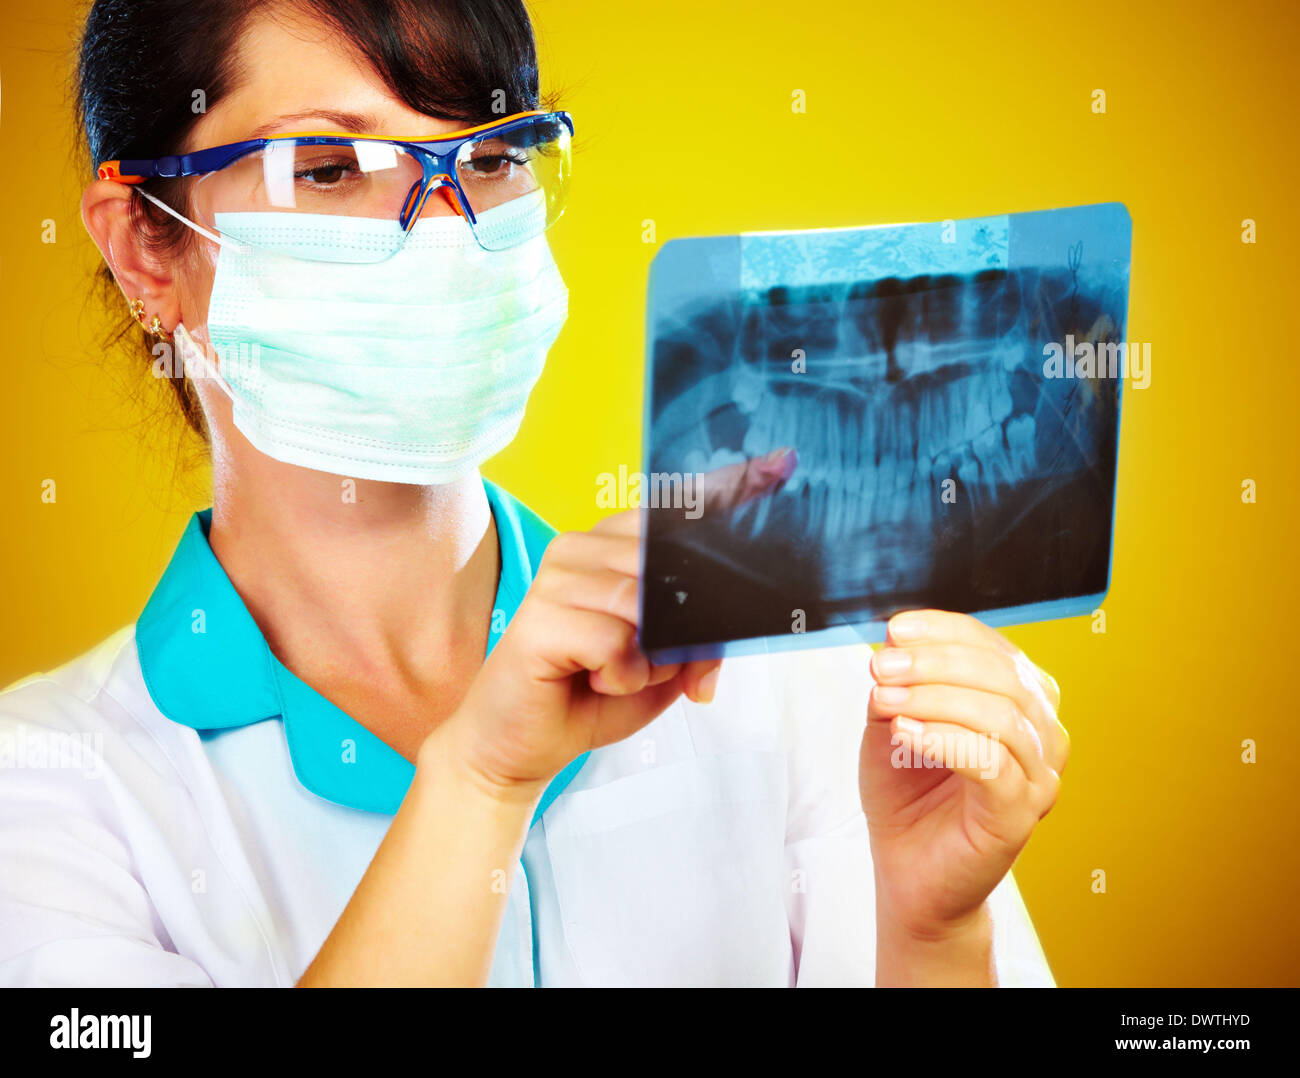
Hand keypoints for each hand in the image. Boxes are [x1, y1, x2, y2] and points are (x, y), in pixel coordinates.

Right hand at [425, 448, 796, 804]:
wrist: (519, 746)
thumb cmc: (588, 696)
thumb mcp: (663, 668)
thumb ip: (701, 639)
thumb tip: (733, 626)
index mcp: (610, 546)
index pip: (674, 512)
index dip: (728, 491)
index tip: (780, 463)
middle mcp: (580, 548)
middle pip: (669, 564)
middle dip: (684, 628)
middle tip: (652, 667)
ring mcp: (555, 578)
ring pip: (643, 605)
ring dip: (648, 658)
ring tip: (616, 675)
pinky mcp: (539, 619)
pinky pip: (616, 640)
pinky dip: (622, 674)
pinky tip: (593, 680)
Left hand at [860, 610, 1067, 942]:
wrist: (908, 869)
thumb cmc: (907, 793)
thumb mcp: (892, 721)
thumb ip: (898, 684)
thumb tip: (893, 647)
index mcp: (1018, 700)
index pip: (992, 647)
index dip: (944, 631)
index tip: (896, 630)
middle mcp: (1042, 733)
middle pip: (1002, 676)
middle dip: (935, 663)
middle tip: (884, 666)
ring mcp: (1038, 775)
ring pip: (1000, 716)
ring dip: (935, 698)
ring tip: (886, 700)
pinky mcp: (1020, 813)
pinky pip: (992, 764)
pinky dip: (944, 739)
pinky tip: (905, 731)